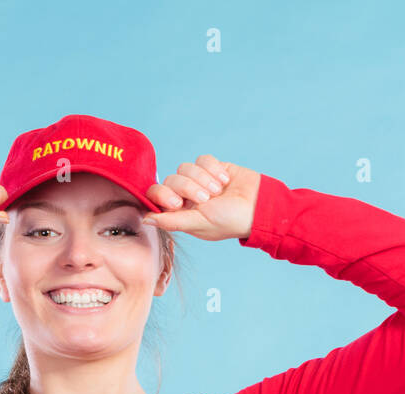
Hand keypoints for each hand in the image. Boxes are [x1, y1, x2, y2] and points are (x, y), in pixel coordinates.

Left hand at [141, 155, 259, 241]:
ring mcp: (199, 180)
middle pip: (172, 179)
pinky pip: (202, 159)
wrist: (259, 206)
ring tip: (219, 191)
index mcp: (179, 211)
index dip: (162, 194)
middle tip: (207, 199)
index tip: (177, 202)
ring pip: (186, 167)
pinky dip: (214, 168)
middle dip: (189, 187)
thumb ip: (171, 221)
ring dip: (204, 178)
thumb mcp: (199, 224)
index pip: (156, 195)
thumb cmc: (229, 221)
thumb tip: (145, 219)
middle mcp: (186, 195)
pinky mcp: (212, 167)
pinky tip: (225, 180)